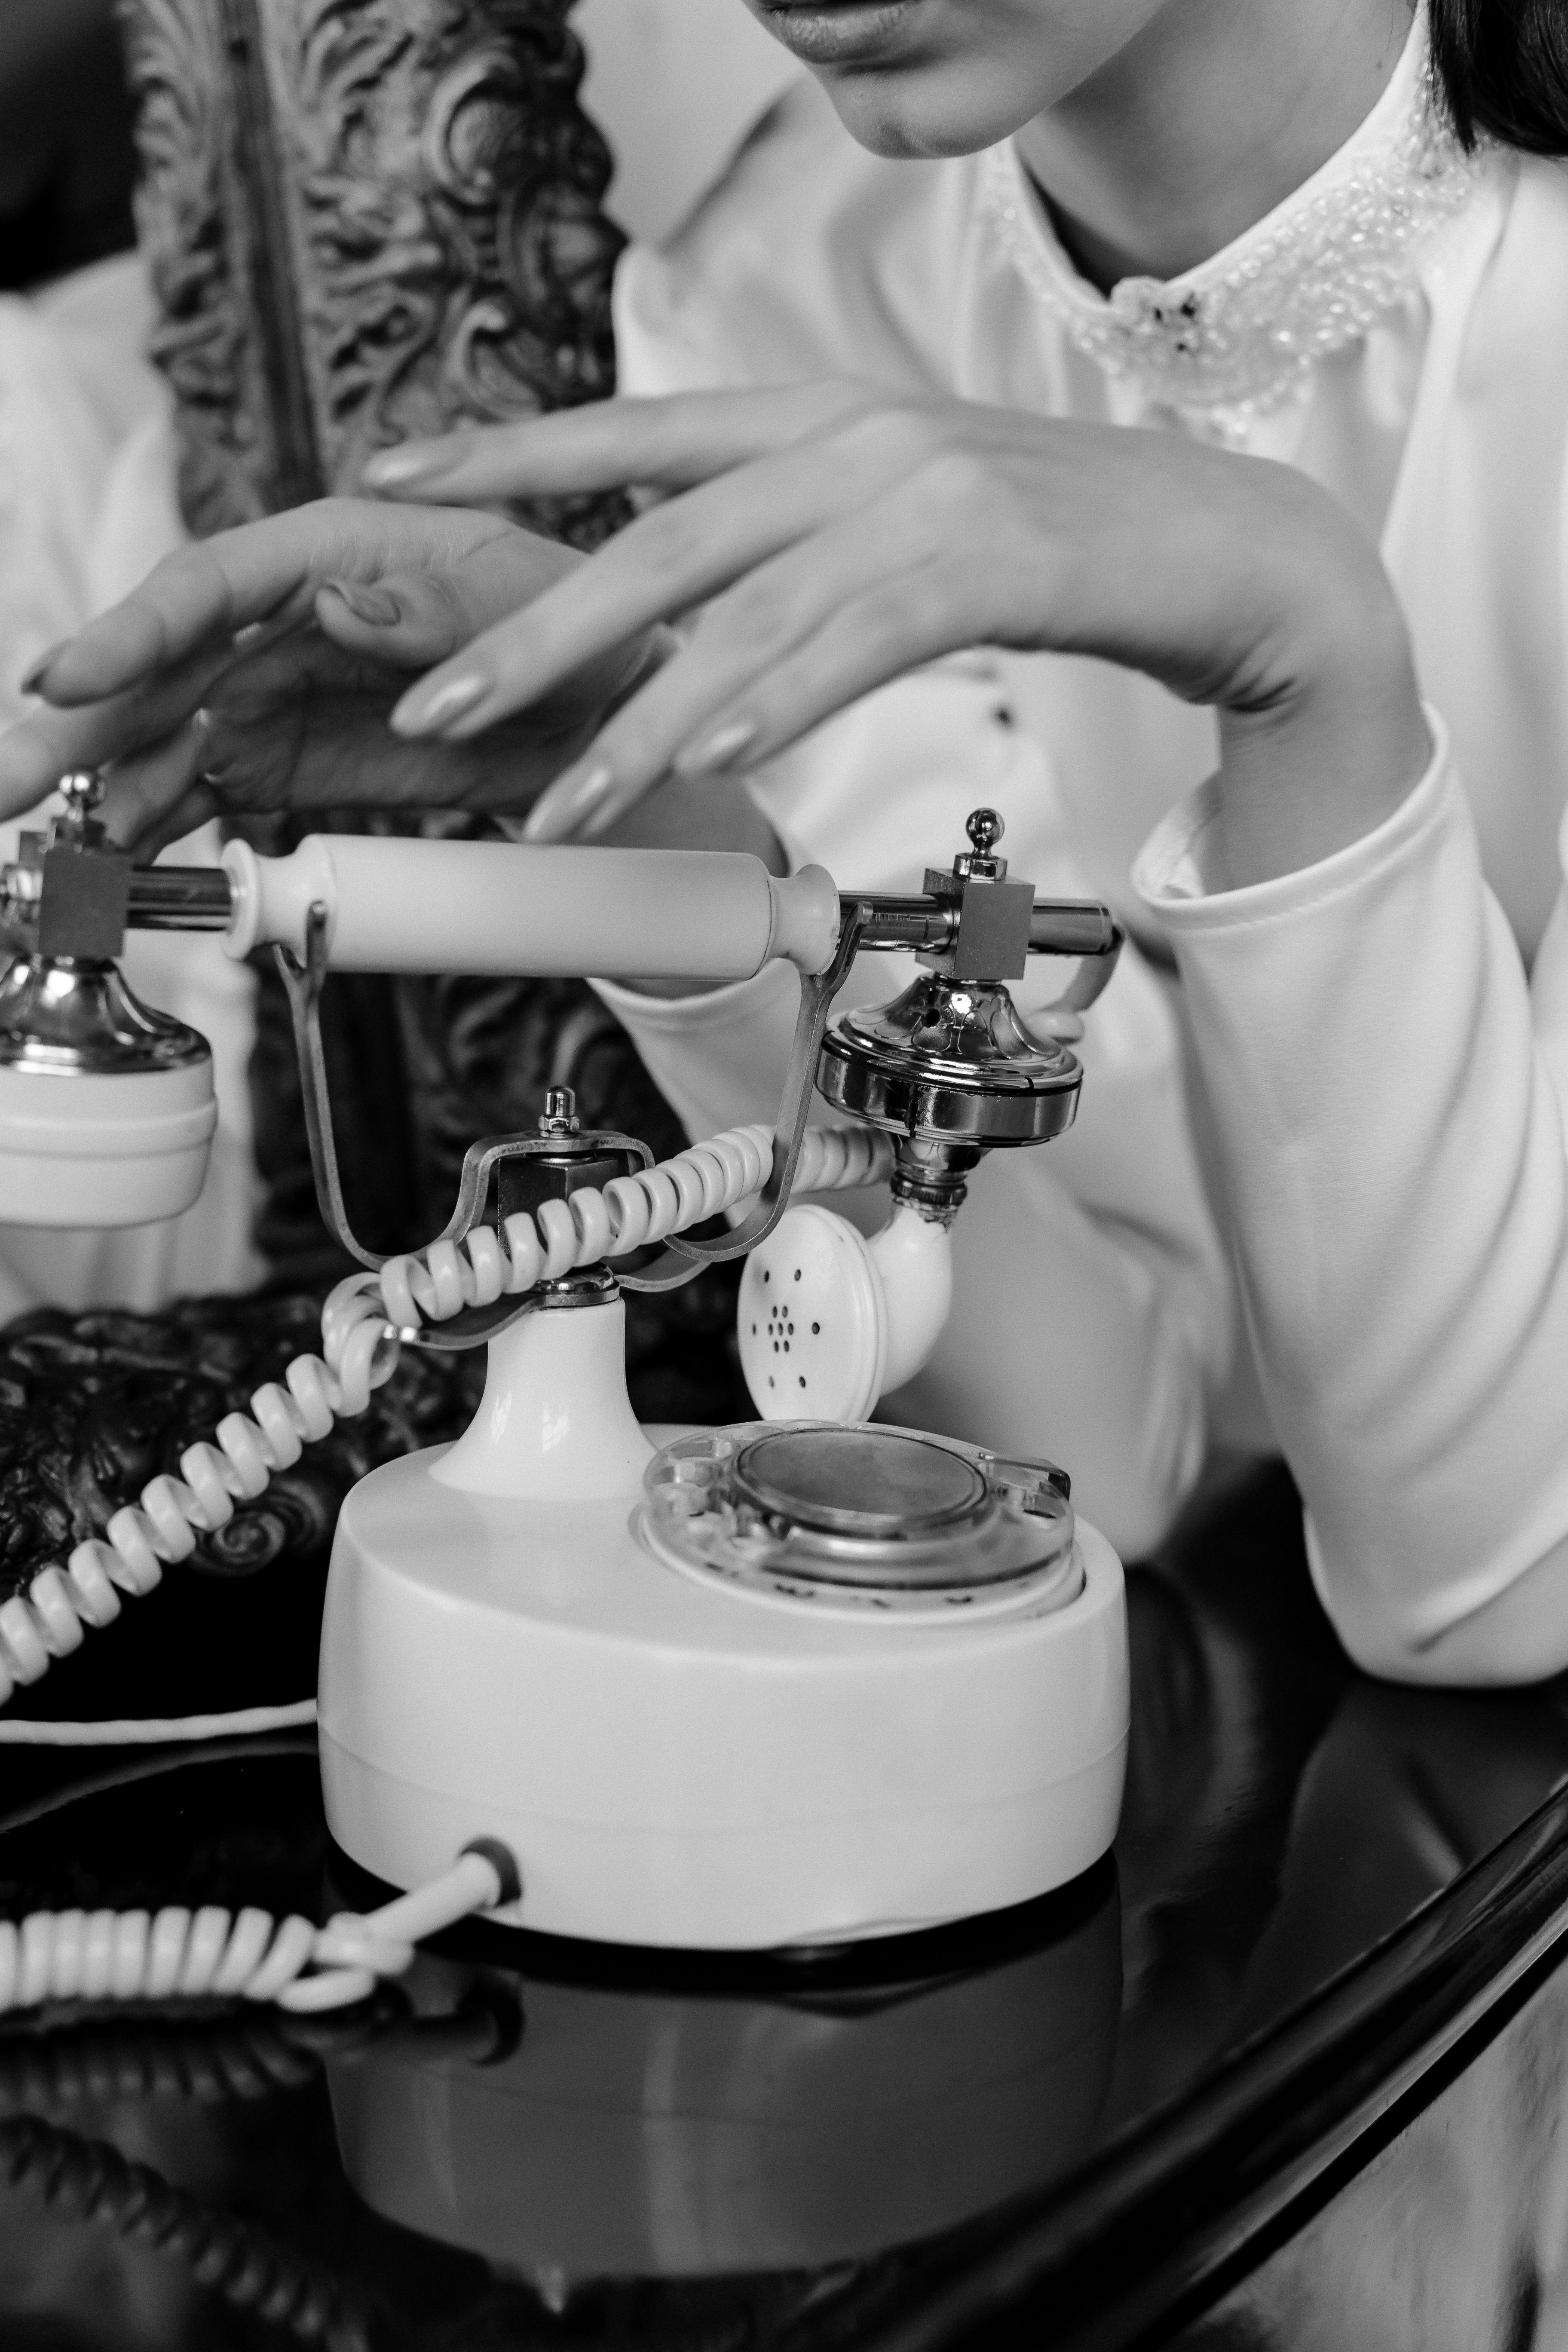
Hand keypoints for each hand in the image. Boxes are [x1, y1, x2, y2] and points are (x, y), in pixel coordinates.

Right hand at [0, 499, 662, 853]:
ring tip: (47, 849)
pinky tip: (109, 867)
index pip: (211, 586)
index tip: (67, 680)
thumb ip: (438, 610)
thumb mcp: (536, 608)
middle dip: (77, 727)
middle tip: (12, 782)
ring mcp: (279, 696)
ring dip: (101, 792)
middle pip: (162, 669)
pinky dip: (158, 831)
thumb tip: (335, 601)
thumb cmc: (585, 629)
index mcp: (335, 549)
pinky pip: (206, 794)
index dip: (133, 633)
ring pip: (167, 741)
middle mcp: (287, 619)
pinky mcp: (290, 766)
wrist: (617, 713)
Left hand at [364, 384, 1429, 884]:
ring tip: (559, 806)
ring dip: (637, 725)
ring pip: (742, 623)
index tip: (392, 479)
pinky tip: (710, 758)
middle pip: (658, 542)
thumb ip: (781, 547)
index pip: (632, 430)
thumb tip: (671, 619)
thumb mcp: (891, 514)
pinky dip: (774, 707)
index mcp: (817, 418)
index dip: (505, 455)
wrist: (1217, 542)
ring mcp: (922, 498)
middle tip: (437, 705)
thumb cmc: (1047, 541)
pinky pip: (852, 648)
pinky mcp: (988, 565)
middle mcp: (853, 442)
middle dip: (536, 634)